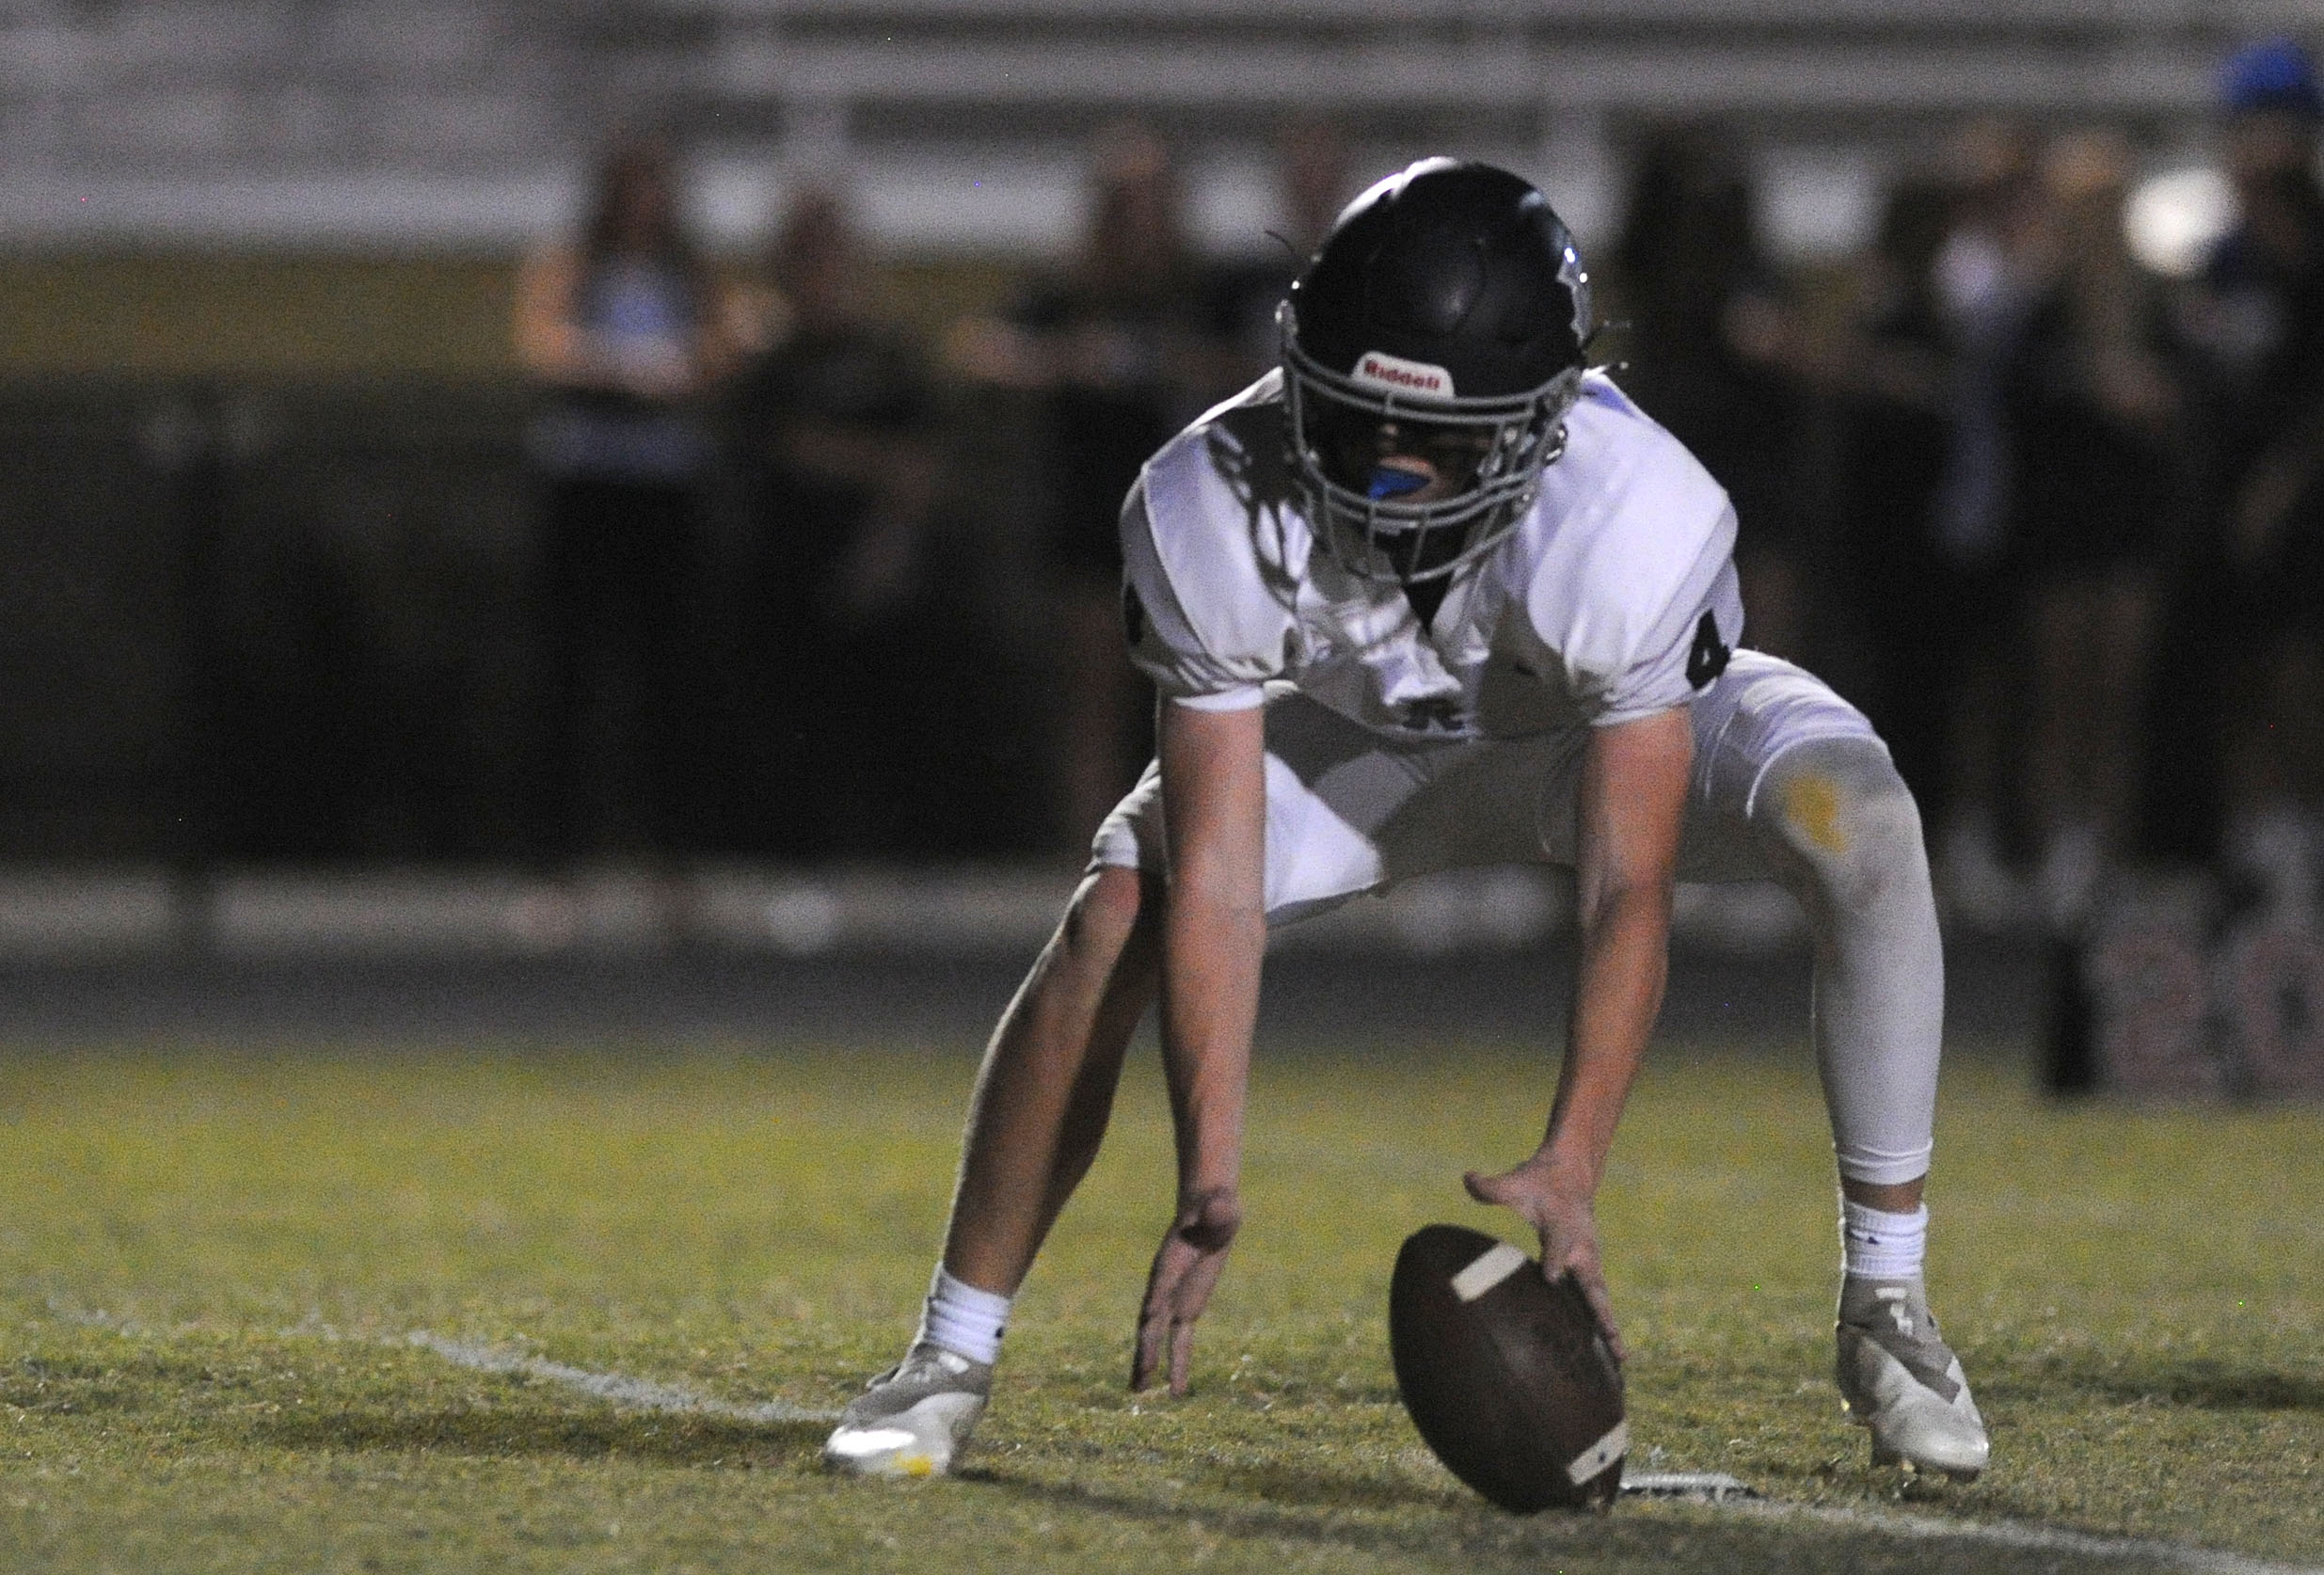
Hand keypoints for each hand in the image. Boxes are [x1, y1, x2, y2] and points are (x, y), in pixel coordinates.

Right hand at [1131, 1189, 1241, 1395]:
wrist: (1207, 1212)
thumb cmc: (1216, 1207)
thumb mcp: (1222, 1207)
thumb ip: (1219, 1212)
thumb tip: (1222, 1209)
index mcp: (1170, 1260)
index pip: (1159, 1286)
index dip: (1154, 1304)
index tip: (1149, 1322)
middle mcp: (1164, 1284)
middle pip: (1150, 1321)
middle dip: (1146, 1349)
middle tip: (1142, 1378)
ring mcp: (1172, 1298)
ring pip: (1156, 1336)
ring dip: (1148, 1363)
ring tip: (1138, 1392)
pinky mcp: (1185, 1308)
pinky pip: (1179, 1340)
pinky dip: (1177, 1363)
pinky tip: (1176, 1389)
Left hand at [1464, 1162, 1624, 1364]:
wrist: (1573, 1177)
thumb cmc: (1538, 1182)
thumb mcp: (1514, 1182)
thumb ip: (1491, 1187)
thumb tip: (1467, 1179)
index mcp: (1562, 1228)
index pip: (1556, 1245)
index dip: (1553, 1260)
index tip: (1550, 1278)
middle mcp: (1581, 1249)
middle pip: (1592, 1284)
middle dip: (1600, 1311)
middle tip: (1610, 1337)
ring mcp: (1590, 1263)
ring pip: (1601, 1300)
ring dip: (1611, 1329)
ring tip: (1621, 1360)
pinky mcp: (1591, 1272)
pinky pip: (1599, 1303)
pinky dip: (1607, 1328)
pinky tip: (1614, 1358)